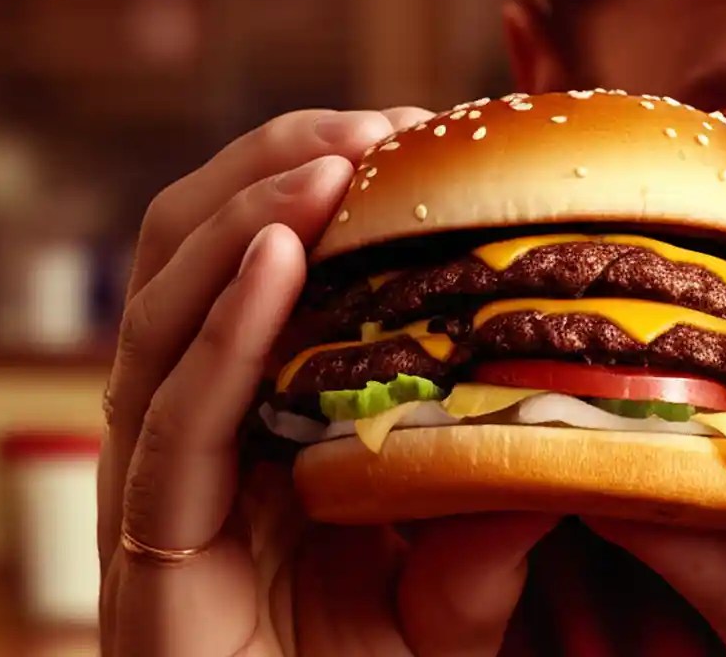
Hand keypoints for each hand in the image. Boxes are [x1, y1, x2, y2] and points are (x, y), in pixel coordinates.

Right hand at [97, 108, 557, 655]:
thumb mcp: (448, 601)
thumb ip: (490, 531)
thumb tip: (574, 451)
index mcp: (256, 424)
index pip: (262, 270)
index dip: (317, 185)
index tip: (409, 133)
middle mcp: (195, 434)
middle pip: (194, 260)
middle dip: (274, 171)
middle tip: (377, 126)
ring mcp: (164, 482)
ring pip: (163, 311)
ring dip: (244, 217)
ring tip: (334, 159)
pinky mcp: (151, 544)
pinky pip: (177, 415)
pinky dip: (226, 326)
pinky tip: (280, 253)